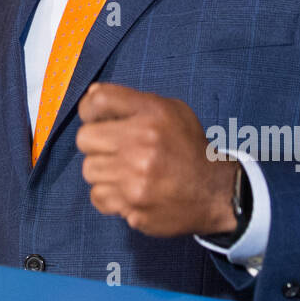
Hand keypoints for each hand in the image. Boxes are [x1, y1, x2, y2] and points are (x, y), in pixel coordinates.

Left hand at [76, 82, 237, 237]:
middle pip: (84, 138)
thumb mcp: (170, 110)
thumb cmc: (187, 148)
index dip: (89, 109)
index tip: (96, 119)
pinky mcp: (133, 206)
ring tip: (124, 171)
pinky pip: (98, 196)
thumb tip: (91, 94)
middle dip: (96, 143)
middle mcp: (142, 143)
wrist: (215, 192)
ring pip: (88, 169)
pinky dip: (109, 195)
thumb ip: (131, 101)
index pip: (98, 100)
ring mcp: (136, 178)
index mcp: (153, 114)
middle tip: (113, 149)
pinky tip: (127, 190)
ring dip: (103, 171)